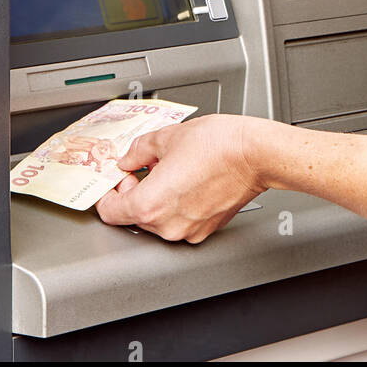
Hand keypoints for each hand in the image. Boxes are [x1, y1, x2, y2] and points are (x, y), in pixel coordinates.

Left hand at [94, 113, 264, 243]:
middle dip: (136, 191)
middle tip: (147, 168)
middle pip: (134, 215)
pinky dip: (178, 205)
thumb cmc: (219, 145)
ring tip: (173, 172)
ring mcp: (188, 230)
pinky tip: (189, 181)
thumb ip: (139, 150)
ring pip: (158, 219)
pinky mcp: (206, 229)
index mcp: (149, 205)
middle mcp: (166, 225)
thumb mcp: (168, 136)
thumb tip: (129, 159)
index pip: (110, 212)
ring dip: (158, 198)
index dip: (109, 192)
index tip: (116, 180)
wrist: (256, 154)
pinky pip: (180, 220)